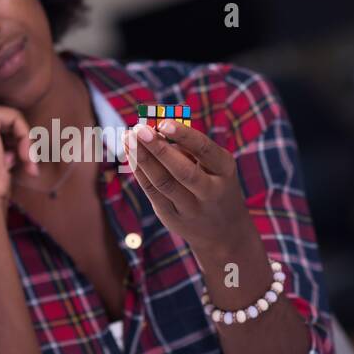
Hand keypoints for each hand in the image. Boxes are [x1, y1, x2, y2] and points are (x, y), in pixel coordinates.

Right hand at [0, 104, 38, 211]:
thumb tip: (22, 128)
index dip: (10, 140)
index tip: (16, 161)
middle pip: (3, 118)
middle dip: (19, 141)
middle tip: (26, 164)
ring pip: (11, 118)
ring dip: (25, 142)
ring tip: (25, 164)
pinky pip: (15, 118)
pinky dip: (25, 138)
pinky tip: (23, 158)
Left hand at [125, 119, 251, 251]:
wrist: (223, 231)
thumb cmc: (214, 183)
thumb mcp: (214, 165)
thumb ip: (188, 148)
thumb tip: (154, 131)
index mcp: (225, 170)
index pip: (205, 150)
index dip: (184, 136)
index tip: (163, 123)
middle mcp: (211, 192)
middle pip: (182, 171)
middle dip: (158, 149)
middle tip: (138, 129)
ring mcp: (191, 208)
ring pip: (163, 183)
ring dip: (143, 159)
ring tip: (128, 138)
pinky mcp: (172, 218)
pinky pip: (152, 193)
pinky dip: (140, 172)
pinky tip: (130, 154)